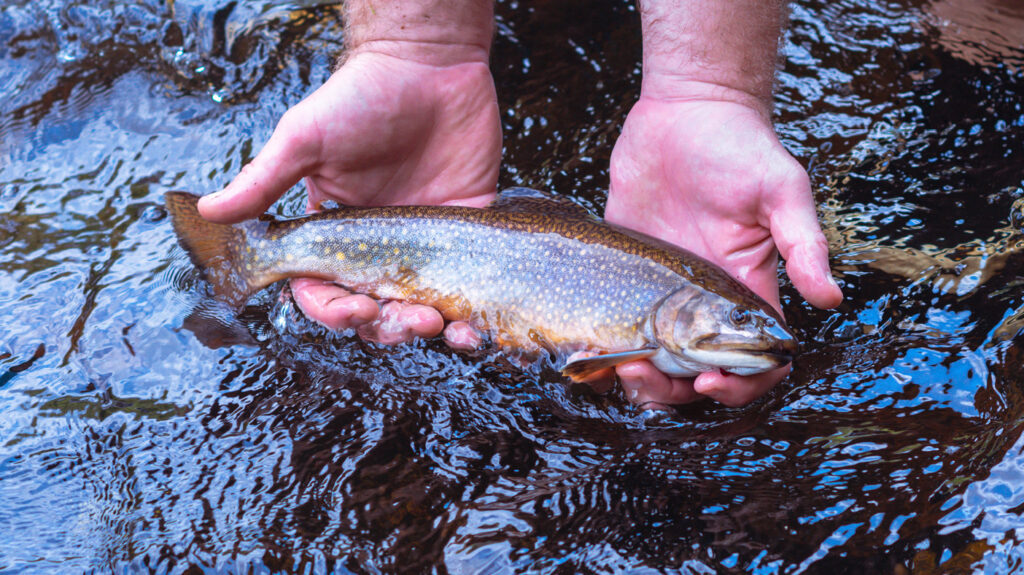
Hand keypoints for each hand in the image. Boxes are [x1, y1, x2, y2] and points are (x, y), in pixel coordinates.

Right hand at [197, 48, 501, 345]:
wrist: (429, 63)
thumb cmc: (360, 96)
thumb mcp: (305, 139)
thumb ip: (263, 181)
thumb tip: (208, 212)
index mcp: (333, 232)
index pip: (323, 290)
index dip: (334, 311)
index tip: (355, 310)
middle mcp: (377, 245)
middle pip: (374, 311)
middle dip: (387, 327)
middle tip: (408, 321)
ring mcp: (423, 240)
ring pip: (420, 306)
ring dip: (425, 329)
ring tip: (439, 326)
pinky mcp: (466, 228)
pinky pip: (468, 284)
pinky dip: (469, 315)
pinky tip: (471, 326)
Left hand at [606, 91, 842, 407]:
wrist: (688, 109)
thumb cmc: (742, 147)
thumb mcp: (782, 191)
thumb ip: (802, 244)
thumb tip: (830, 299)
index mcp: (746, 290)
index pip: (752, 360)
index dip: (738, 384)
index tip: (710, 379)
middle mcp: (703, 300)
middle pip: (693, 371)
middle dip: (673, 388)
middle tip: (645, 375)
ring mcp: (661, 288)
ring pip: (651, 356)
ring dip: (636, 376)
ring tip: (617, 365)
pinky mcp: (626, 269)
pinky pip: (614, 321)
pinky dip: (602, 345)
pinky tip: (586, 346)